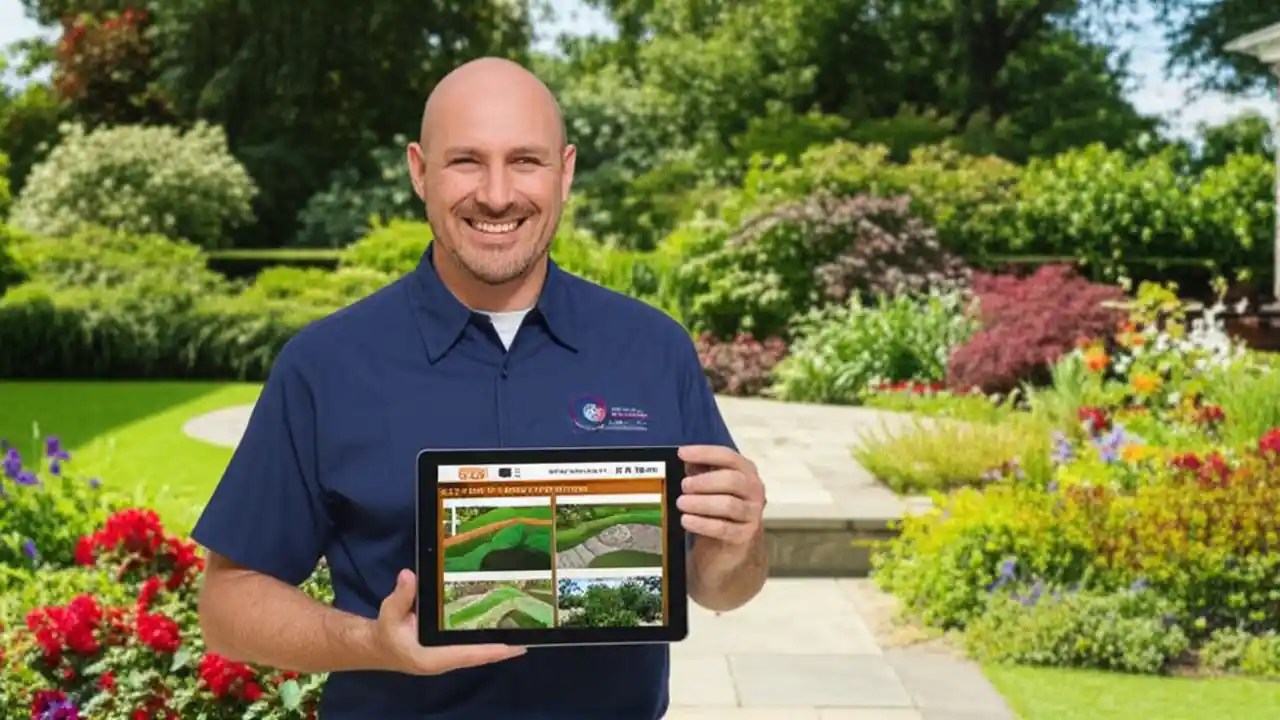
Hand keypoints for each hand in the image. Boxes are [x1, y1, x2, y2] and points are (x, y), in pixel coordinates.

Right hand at [373, 569, 525, 674]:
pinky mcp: (449, 652)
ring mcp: (448, 658)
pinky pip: (473, 648)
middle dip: (504, 648)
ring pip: (479, 654)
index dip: (491, 650)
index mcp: (432, 657)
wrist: (377, 646)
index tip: (513, 645)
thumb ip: (401, 595)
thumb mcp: (390, 612)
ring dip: (499, 645)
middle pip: (480, 656)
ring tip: (523, 633)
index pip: (468, 654)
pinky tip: (503, 631)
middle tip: (529, 636)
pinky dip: (488, 642)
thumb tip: (408, 576)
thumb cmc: (386, 632)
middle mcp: (445, 660)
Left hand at [676, 445, 765, 549]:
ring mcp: (752, 514)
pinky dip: (702, 523)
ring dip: (700, 503)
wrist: (728, 545)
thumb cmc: (717, 508)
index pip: (728, 457)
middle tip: (684, 486)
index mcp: (746, 471)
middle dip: (704, 482)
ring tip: (681, 503)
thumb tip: (685, 457)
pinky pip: (723, 528)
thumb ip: (700, 470)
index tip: (682, 453)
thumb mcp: (709, 486)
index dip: (705, 453)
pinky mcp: (745, 536)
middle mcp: (754, 490)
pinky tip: (686, 520)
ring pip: (728, 505)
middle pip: (731, 480)